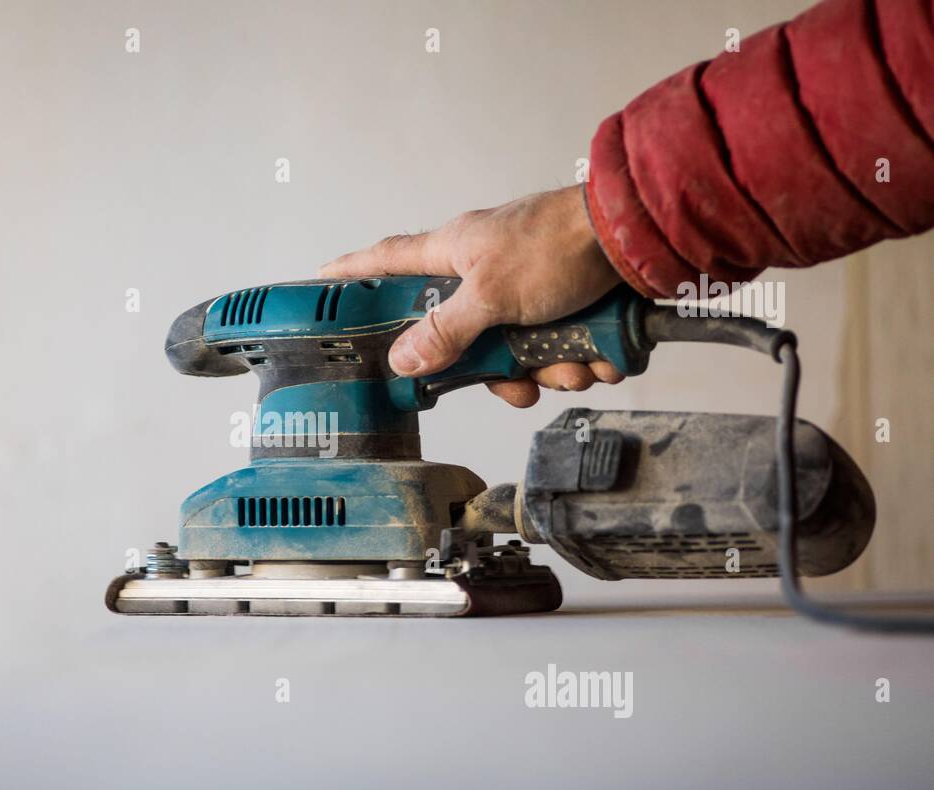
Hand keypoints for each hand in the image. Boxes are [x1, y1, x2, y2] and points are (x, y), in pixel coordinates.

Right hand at [319, 185, 625, 406]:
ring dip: (550, 369)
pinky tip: (597, 356)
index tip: (320, 282)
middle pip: (465, 336)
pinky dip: (580, 359)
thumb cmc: (559, 244)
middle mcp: (486, 270)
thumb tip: (402, 359)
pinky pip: (559, 347)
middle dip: (498, 372)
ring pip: (519, 351)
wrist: (636, 237)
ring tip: (573, 364)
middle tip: (515, 384)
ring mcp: (528, 287)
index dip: (352, 274)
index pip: (387, 260)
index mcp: (454, 252)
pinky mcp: (566, 301)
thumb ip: (445, 331)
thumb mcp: (492, 295)